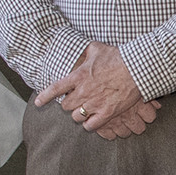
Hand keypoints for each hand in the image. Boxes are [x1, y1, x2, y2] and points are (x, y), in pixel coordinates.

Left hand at [32, 41, 153, 139]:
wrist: (137, 69)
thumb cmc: (118, 57)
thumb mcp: (97, 48)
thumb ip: (84, 52)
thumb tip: (77, 52)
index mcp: (79, 76)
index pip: (55, 89)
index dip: (44, 97)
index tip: (38, 103)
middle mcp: (83, 92)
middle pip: (65, 106)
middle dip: (69, 104)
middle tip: (76, 101)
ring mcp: (95, 104)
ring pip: (76, 117)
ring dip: (79, 114)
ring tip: (85, 110)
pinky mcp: (106, 113)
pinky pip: (90, 126)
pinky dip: (90, 125)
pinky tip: (93, 121)